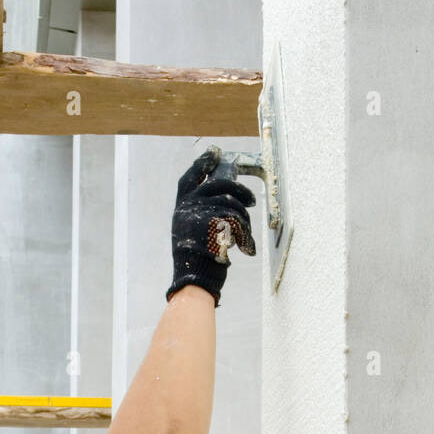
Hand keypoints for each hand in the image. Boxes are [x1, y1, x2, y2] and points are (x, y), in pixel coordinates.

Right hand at [165, 149, 256, 307]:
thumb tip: (227, 198)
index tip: (215, 153)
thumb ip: (202, 214)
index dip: (203, 163)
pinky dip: (246, 235)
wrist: (195, 280)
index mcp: (181, 208)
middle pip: (218, 184)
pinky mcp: (212, 222)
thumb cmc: (198, 262)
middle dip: (240, 190)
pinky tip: (246, 248)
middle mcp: (187, 207)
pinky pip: (238, 219)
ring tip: (246, 238)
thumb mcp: (193, 233)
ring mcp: (199, 213)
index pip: (190, 178)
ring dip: (245, 221)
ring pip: (232, 204)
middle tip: (252, 199)